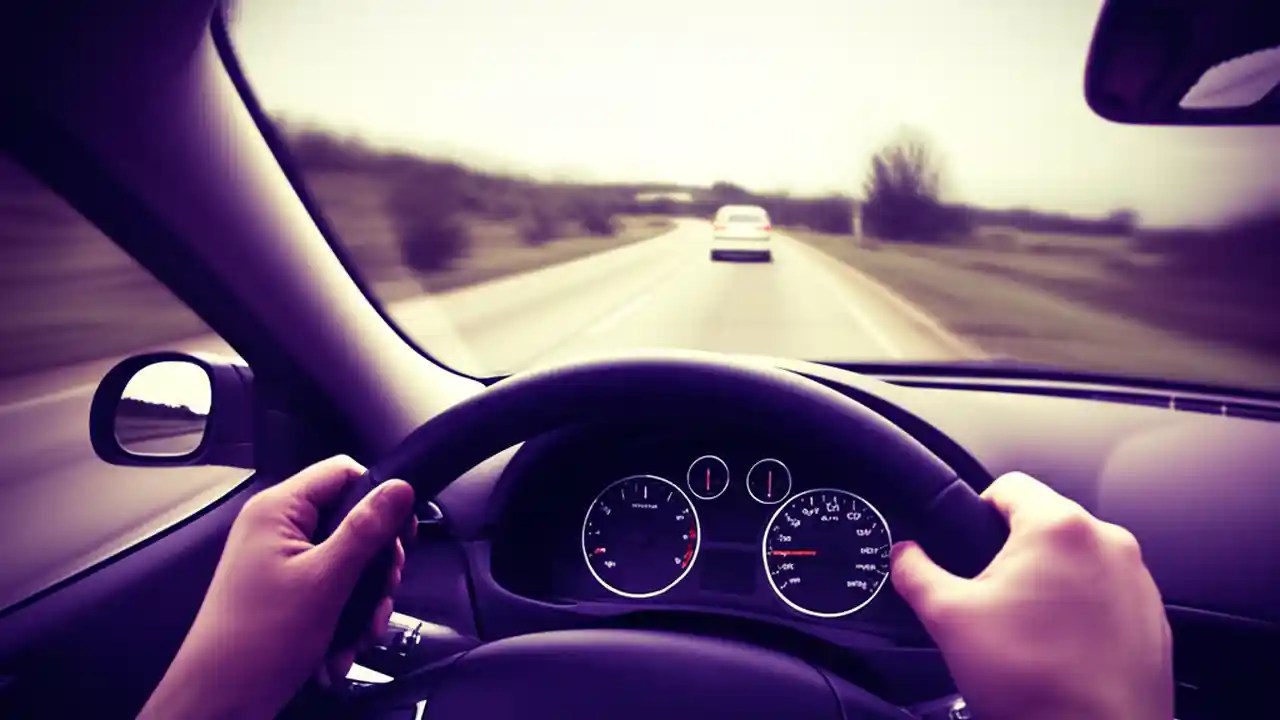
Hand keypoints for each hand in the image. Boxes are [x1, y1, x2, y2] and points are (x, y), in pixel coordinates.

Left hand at [139, 456, 414, 719]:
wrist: (218, 704)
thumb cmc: (258, 643)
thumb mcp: (326, 581)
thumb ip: (366, 530)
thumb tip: (400, 487)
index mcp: (278, 510)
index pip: (343, 472)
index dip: (380, 498)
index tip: (403, 536)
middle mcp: (276, 528)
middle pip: (351, 520)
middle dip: (376, 565)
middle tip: (382, 595)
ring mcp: (279, 561)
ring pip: (347, 561)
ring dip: (363, 600)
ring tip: (360, 635)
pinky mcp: (284, 591)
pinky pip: (331, 590)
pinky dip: (344, 619)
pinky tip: (341, 649)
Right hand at [891, 471, 1172, 719]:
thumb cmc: (1034, 683)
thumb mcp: (949, 618)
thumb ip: (915, 572)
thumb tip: (904, 555)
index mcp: (1058, 527)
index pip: (1008, 486)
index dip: (976, 512)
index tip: (970, 547)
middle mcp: (1108, 543)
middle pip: (1044, 523)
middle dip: (1014, 554)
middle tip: (994, 601)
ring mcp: (1138, 580)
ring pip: (1077, 559)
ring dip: (1051, 582)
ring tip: (1029, 631)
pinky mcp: (1154, 616)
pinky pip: (1107, 594)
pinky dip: (1082, 610)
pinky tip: (1061, 649)